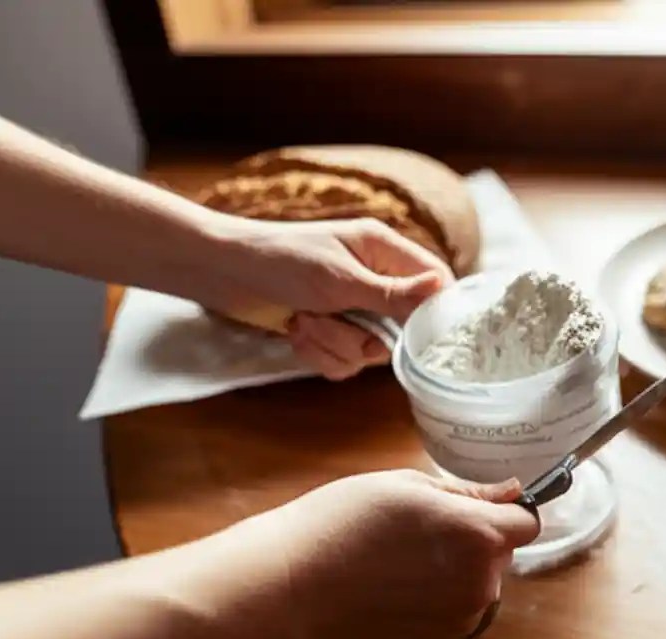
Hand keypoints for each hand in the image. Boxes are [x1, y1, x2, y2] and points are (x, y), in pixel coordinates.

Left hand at [197, 215, 454, 379]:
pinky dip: (318, 352)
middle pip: (401, 327)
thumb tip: (444, 287)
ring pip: (369, 350)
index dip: (433, 310)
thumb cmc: (280, 260)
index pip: (434, 280)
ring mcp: (351, 307)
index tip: (421, 335)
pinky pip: (343, 360)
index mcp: (383, 251)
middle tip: (334, 318)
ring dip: (334, 344)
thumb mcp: (341, 280)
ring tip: (304, 321)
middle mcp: (373, 279)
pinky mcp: (328, 329)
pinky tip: (294, 331)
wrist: (221, 273)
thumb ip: (394, 294)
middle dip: (363, 335)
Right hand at [254, 470, 538, 638]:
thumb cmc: (342, 523)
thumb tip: (509, 493)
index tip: (481, 506)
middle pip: (501, 552)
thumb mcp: (408, 485)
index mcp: (478, 534)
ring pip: (479, 582)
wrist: (293, 583)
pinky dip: (440, 595)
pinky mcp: (439, 638)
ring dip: (457, 569)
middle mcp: (480, 580)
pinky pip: (458, 608)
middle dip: (476, 539)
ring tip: (403, 557)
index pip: (527, 523)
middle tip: (423, 528)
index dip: (506, 511)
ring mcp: (461, 614)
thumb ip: (468, 493)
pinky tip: (398, 583)